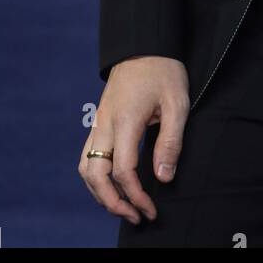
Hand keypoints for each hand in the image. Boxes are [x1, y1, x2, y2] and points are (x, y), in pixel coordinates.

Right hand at [79, 56, 189, 223]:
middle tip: (136, 217)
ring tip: (123, 206)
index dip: (136, 196)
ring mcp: (98, 123)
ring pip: (86, 168)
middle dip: (112, 202)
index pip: (124, 171)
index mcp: (125, 120)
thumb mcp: (177, 103)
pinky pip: (87, 156)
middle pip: (95, 175)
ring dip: (100, 193)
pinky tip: (112, 184)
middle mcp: (105, 124)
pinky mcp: (98, 121)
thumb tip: (163, 179)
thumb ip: (170, 141)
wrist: (143, 45)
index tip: (151, 210)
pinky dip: (95, 177)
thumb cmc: (164, 71)